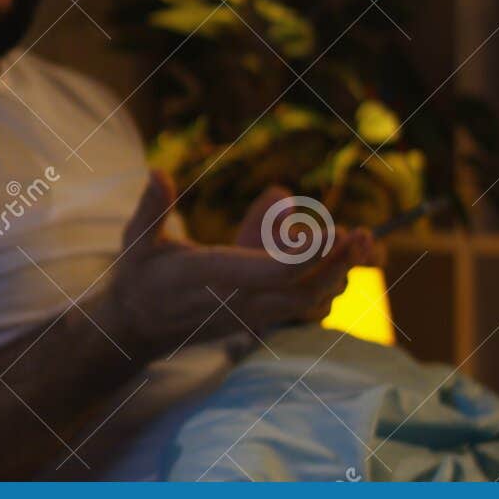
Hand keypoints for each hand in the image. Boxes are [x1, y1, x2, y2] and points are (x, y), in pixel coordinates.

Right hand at [94, 171, 360, 357]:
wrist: (136, 327)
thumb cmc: (137, 277)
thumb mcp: (135, 239)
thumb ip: (151, 208)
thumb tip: (157, 172)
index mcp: (207, 278)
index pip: (268, 273)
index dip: (306, 256)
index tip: (333, 232)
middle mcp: (235, 302)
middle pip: (301, 292)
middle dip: (337, 264)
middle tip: (363, 233)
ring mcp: (248, 316)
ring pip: (308, 304)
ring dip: (338, 274)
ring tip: (359, 241)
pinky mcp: (257, 320)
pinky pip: (302, 308)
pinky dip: (327, 286)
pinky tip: (338, 259)